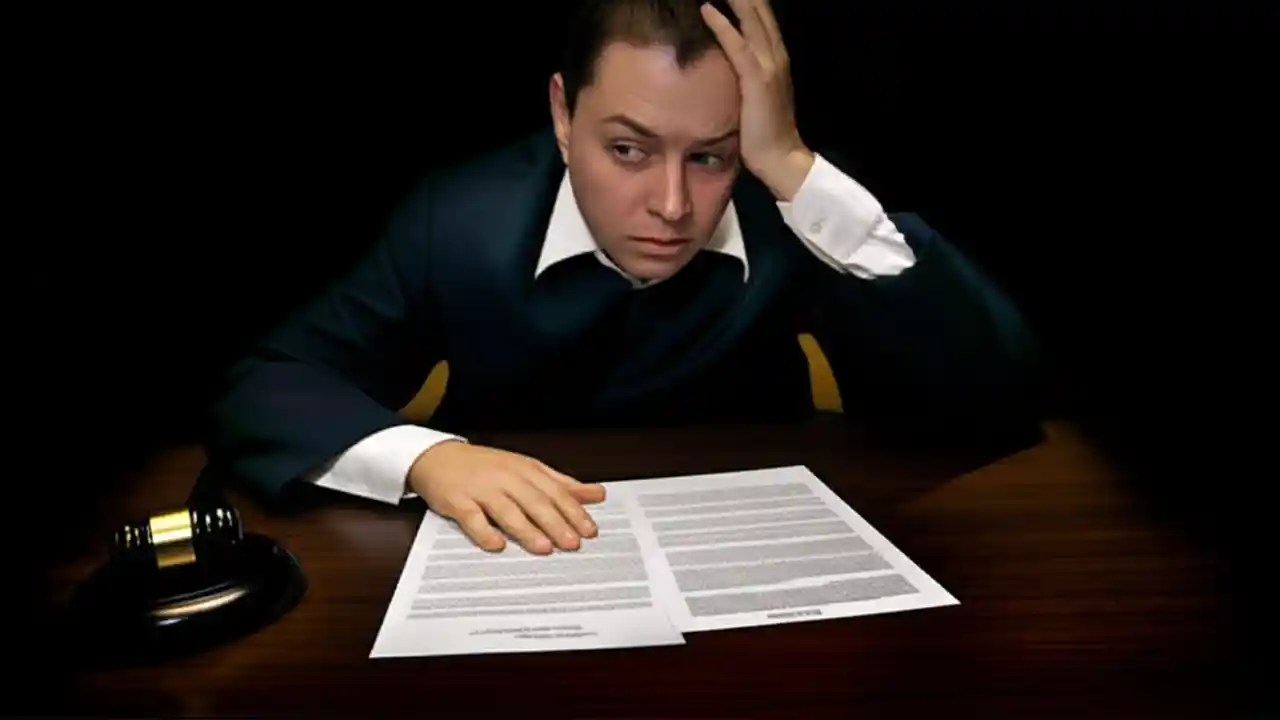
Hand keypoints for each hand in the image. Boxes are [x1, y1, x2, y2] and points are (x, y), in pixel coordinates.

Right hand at [407, 440, 604, 553]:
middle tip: (572, 543)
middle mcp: (505, 478)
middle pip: (534, 501)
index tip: (589, 530)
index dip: (573, 511)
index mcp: (525, 469)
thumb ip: (561, 484)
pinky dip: (484, 531)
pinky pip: (472, 518)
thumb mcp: (527, 469)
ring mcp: (481, 489)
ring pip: (507, 510)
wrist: (438, 457)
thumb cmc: (487, 467)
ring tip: (544, 548)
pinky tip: (496, 545)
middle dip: (555, 523)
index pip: (555, 491)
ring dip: (526, 530)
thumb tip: (597, 494)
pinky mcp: (457, 501)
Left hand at [702, 0, 814, 200]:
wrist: (781, 159)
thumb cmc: (765, 133)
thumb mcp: (756, 96)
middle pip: (759, 10)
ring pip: (750, 19)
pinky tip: (707, 8)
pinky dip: (722, 25)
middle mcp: (776, 55)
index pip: (762, 17)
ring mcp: (768, 66)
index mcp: (776, 58)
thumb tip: (727, 64)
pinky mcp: (757, 80)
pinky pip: (737, 45)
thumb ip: (747, 75)